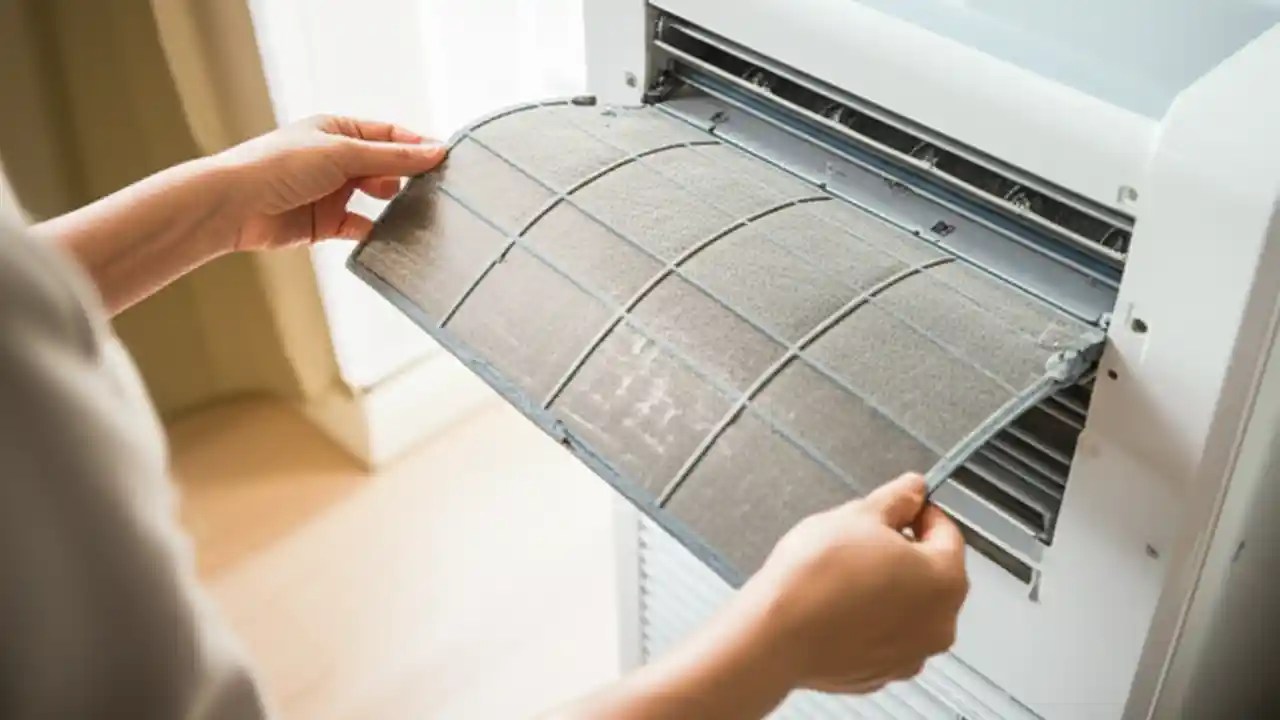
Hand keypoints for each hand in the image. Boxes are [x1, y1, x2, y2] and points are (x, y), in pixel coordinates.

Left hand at [219, 115, 446, 250]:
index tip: (446, 160)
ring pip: (376, 198)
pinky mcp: (325, 223)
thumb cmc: (279, 166)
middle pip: (385, 166)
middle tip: (439, 190)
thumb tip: (435, 151)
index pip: (389, 135)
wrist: (234, 206)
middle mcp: (336, 159)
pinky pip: (360, 228)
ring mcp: (331, 192)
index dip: (417, 145)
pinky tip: (393, 238)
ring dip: (396, 205)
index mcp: (338, 131)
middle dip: (410, 177)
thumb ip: (392, 156)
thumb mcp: (342, 153)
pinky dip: (376, 233)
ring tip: (422, 214)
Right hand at [738, 473, 967, 693]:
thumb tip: (913, 489)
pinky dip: (869, 620)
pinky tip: (838, 606)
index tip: (901, 506)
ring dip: (887, 588)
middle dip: (902, 552)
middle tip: (863, 539)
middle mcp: (938, 623)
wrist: (775, 636)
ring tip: (844, 574)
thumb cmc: (814, 579)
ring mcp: (911, 654)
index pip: (946, 533)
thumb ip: (896, 499)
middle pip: (931, 574)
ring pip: (907, 608)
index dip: (920, 512)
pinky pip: (884, 636)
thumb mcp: (857, 516)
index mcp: (944, 580)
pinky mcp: (881, 673)